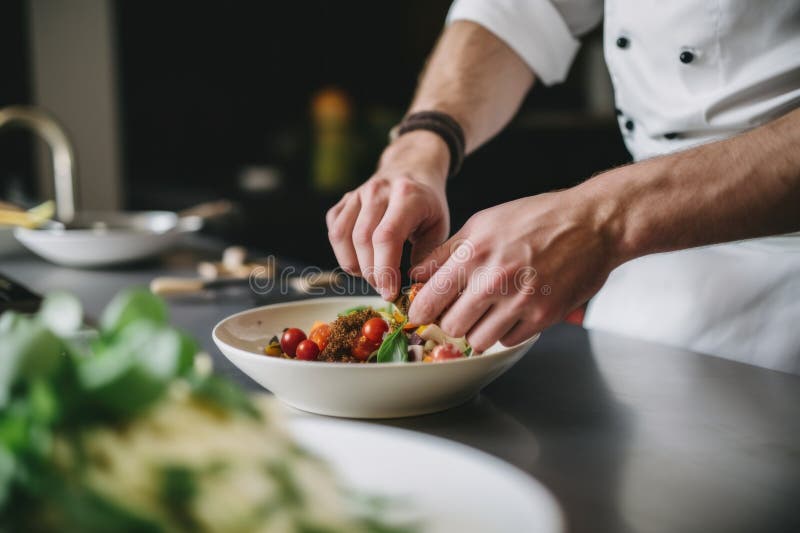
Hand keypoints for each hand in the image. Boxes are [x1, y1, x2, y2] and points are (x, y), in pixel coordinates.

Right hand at [326, 130, 450, 299]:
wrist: (412, 167)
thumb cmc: (427, 204)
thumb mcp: (438, 227)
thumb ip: (427, 255)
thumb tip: (412, 285)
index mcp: (407, 195)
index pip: (386, 236)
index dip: (385, 270)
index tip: (390, 292)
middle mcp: (378, 190)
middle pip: (363, 239)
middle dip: (372, 272)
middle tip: (384, 287)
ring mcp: (358, 192)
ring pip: (342, 235)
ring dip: (354, 265)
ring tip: (371, 276)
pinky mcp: (345, 199)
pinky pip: (334, 229)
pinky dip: (341, 252)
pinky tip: (359, 260)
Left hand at [407, 187, 622, 351]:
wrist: (593, 223)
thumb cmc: (537, 219)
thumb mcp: (483, 223)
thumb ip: (446, 252)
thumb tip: (415, 276)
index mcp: (473, 252)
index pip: (429, 297)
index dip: (421, 310)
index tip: (423, 313)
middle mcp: (494, 279)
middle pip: (450, 326)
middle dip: (450, 322)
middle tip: (460, 311)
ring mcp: (520, 300)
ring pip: (477, 340)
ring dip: (478, 331)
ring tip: (488, 311)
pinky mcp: (543, 316)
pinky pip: (508, 341)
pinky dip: (506, 332)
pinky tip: (513, 311)